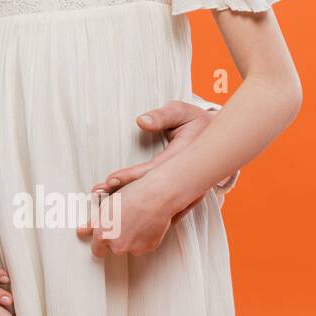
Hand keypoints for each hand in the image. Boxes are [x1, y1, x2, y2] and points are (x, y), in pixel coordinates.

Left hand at [78, 169, 177, 256]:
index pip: (97, 250)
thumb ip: (92, 224)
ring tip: (135, 220)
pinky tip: (145, 224)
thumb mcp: (105, 207)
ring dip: (131, 239)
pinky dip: (143, 238)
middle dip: (117, 239)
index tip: (103, 238)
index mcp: (103, 235)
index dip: (101, 243)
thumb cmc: (131, 197)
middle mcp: (117, 245)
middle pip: (114, 249)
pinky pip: (143, 246)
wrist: (156, 195)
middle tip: (123, 223)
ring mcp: (134, 248)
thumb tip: (82, 231)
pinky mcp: (148, 247)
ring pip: (129, 247)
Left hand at [82, 99, 225, 227]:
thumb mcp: (182, 112)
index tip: (110, 179)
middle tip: (97, 192)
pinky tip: (118, 202)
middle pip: (148, 188)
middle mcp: (181, 175)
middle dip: (122, 192)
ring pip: (150, 194)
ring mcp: (180, 183)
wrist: (218, 135)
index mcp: (182, 158)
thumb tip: (142, 121)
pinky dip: (136, 198)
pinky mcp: (177, 187)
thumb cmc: (196, 120)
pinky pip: (155, 194)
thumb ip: (163, 116)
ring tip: (100, 198)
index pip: (152, 171)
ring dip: (126, 197)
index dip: (130, 177)